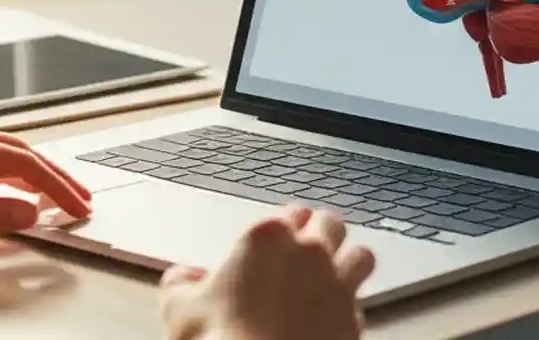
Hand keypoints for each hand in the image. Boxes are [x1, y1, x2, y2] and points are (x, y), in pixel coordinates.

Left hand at [0, 119, 91, 239]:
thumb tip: (26, 210)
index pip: (19, 162)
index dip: (54, 185)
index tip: (77, 207)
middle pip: (16, 149)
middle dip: (53, 174)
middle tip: (81, 200)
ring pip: (0, 151)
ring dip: (32, 172)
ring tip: (58, 195)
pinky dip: (7, 173)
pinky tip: (14, 188)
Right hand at [159, 206, 375, 339]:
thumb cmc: (216, 339)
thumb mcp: (177, 307)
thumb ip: (181, 283)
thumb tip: (185, 278)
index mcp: (267, 238)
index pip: (291, 212)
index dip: (287, 223)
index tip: (281, 236)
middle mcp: (309, 253)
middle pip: (332, 224)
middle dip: (323, 231)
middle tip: (310, 246)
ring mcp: (336, 286)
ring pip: (361, 256)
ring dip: (349, 260)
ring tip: (335, 273)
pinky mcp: (353, 321)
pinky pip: (361, 302)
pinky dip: (349, 305)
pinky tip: (334, 315)